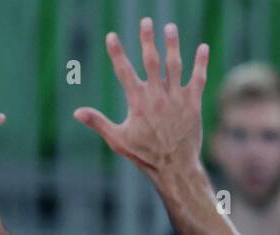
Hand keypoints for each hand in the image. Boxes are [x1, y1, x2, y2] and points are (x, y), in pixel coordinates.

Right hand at [72, 20, 208, 179]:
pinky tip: (202, 48)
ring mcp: (176, 97)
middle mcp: (157, 95)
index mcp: (138, 102)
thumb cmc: (143, 155)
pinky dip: (201, 62)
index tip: (111, 36)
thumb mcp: (117, 140)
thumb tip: (76, 112)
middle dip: (147, 39)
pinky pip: (198, 78)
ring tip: (169, 27)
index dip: (117, 53)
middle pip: (152, 61)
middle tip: (146, 21)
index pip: (124, 72)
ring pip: (175, 65)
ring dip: (172, 44)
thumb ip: (98, 122)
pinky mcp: (193, 102)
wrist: (174, 167)